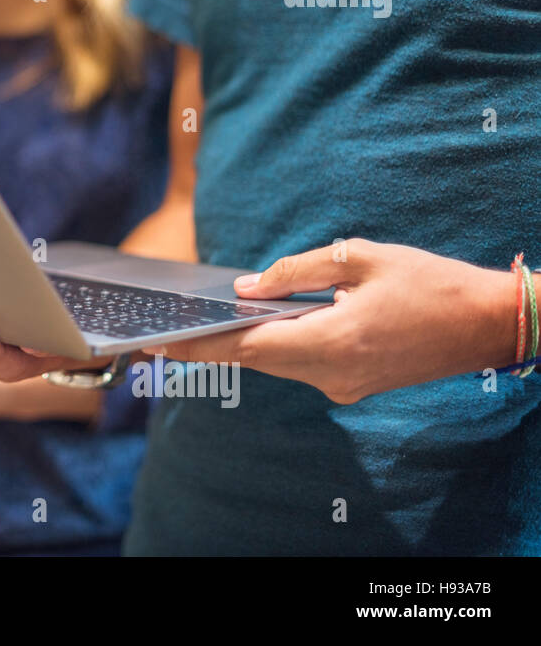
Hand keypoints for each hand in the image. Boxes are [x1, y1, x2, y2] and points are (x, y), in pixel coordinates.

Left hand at [139, 239, 517, 403]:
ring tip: (201, 325)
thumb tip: (246, 286)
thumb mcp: (358, 259)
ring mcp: (344, 387)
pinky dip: (276, 347)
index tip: (158, 344)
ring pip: (277, 364)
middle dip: (210, 345)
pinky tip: (258, 325)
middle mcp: (333, 374)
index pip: (246, 347)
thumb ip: (296, 272)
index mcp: (332, 341)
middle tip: (165, 334)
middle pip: (255, 359)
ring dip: (244, 344)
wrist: (488, 324)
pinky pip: (301, 366)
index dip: (198, 346)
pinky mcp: (354, 387)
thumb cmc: (429, 283)